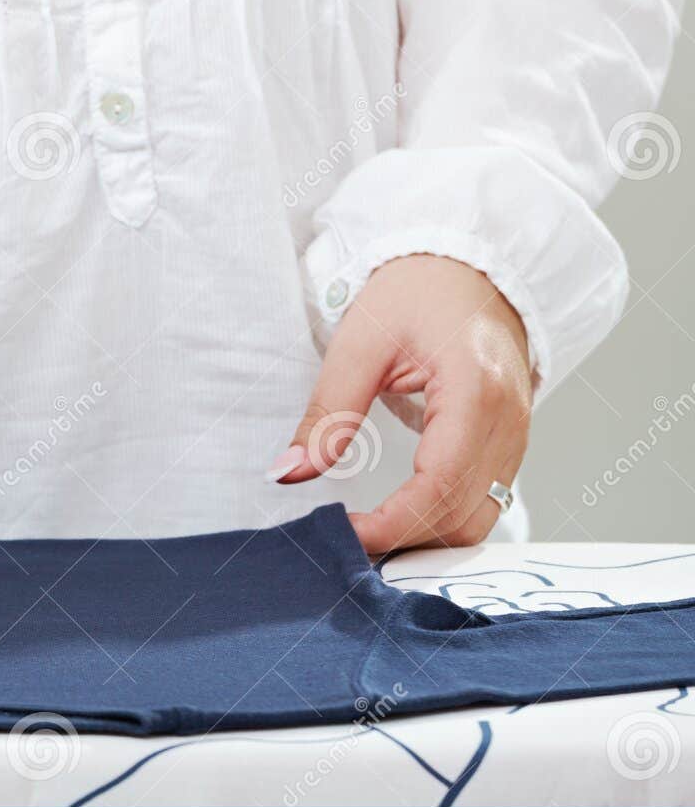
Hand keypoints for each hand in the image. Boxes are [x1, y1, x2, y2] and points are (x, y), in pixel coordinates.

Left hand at [270, 255, 532, 552]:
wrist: (468, 265)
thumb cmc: (417, 290)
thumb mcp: (360, 343)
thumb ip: (328, 413)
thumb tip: (289, 471)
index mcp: (476, 390)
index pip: (439, 484)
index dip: (392, 522)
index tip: (345, 534)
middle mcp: (509, 421)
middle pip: (464, 514)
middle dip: (405, 540)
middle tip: (345, 541)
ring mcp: (518, 435)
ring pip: (480, 519)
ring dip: (425, 538)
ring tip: (367, 533)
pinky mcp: (510, 443)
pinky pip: (484, 501)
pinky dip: (442, 520)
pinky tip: (399, 517)